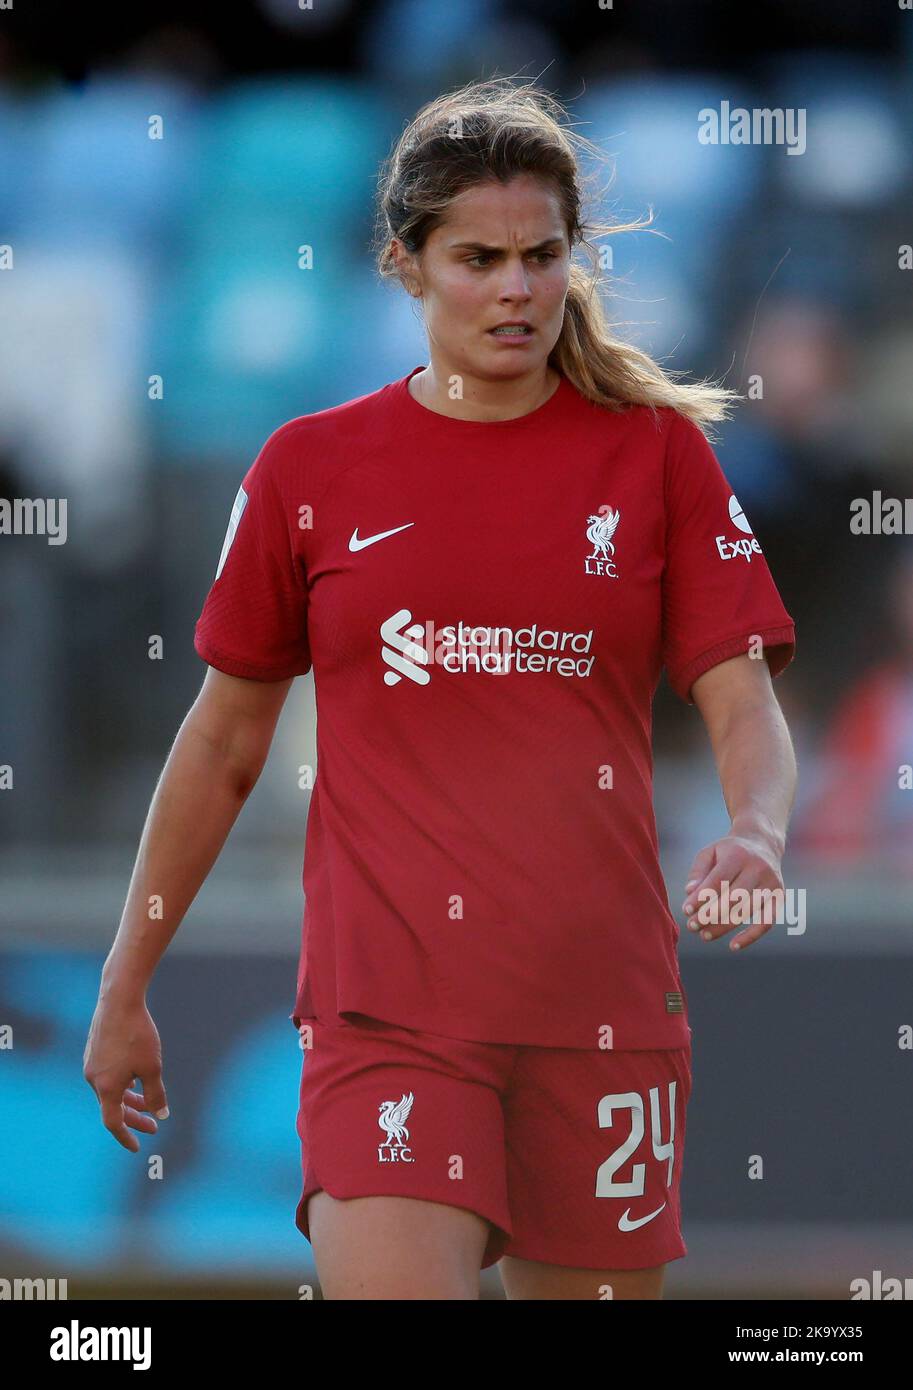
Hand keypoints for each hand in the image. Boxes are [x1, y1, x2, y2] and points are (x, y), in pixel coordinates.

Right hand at [83, 996, 168, 1151]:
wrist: (119, 1000)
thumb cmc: (138, 1035)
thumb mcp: (152, 1067)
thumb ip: (156, 1094)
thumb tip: (161, 1114)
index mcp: (106, 1088)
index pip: (113, 1122)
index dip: (126, 1136)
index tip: (137, 1147)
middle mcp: (94, 1079)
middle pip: (113, 1107)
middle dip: (134, 1118)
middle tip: (153, 1127)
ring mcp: (91, 1064)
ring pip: (110, 1091)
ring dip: (128, 1100)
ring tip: (147, 1105)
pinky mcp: (93, 1051)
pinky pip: (107, 1076)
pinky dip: (121, 1084)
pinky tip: (134, 1080)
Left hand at [681, 829, 784, 950]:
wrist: (763, 843)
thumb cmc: (729, 851)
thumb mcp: (710, 852)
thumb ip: (698, 871)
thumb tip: (690, 892)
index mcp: (738, 854)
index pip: (717, 881)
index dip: (700, 898)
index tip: (686, 910)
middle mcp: (758, 868)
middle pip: (732, 898)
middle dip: (709, 915)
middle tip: (692, 926)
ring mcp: (771, 883)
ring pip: (746, 912)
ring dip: (723, 927)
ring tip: (704, 935)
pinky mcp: (779, 897)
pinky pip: (766, 922)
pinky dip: (751, 936)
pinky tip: (733, 946)